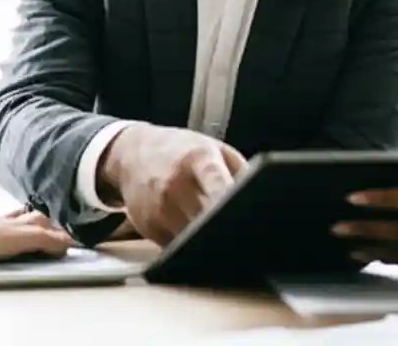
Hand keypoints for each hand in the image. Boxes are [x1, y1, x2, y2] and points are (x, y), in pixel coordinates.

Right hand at [0, 198, 74, 261]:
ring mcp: (7, 228)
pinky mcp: (13, 238)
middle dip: (49, 222)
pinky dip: (58, 242)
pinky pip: (44, 238)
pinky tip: (68, 245)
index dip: (29, 219)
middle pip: (32, 216)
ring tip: (73, 236)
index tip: (40, 219)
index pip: (14, 218)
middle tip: (65, 227)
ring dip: (58, 230)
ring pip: (43, 223)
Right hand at [100, 123, 247, 245]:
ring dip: (212, 241)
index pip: (217, 184)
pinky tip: (197, 232)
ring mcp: (159, 210)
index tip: (249, 217)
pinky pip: (179, 246)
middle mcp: (175, 186)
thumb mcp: (214, 149)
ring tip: (223, 233)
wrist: (131, 153)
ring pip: (195, 239)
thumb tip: (266, 200)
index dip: (231, 202)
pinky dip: (192, 245)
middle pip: (209, 220)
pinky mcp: (149, 229)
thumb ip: (241, 173)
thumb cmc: (180, 150)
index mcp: (197, 160)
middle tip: (245, 234)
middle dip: (229, 229)